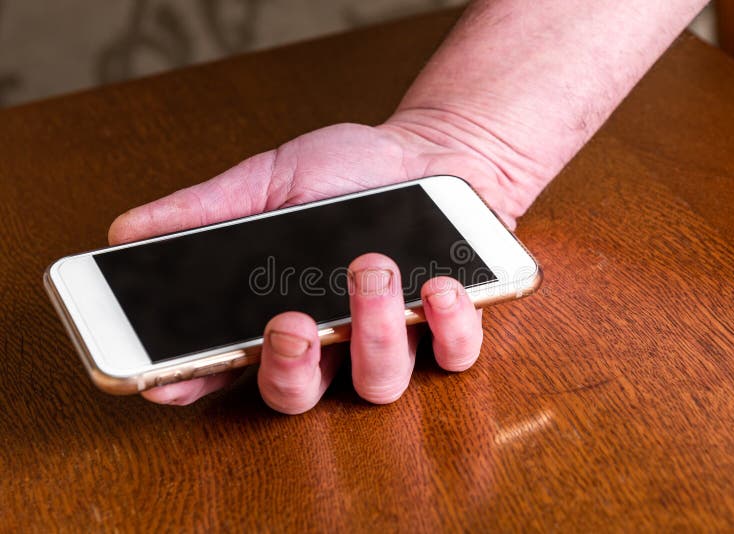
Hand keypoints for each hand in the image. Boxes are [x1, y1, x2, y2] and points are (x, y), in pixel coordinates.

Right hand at [109, 118, 526, 411]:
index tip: (166, 378)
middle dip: (290, 368)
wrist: (429, 153)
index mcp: (281, 313)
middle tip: (291, 323)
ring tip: (372, 268)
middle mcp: (334, 341)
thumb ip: (209, 209)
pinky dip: (449, 326)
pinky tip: (438, 286)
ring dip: (373, 330)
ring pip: (377, 383)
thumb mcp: (271, 180)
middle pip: (299, 395)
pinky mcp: (450, 327)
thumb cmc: (349, 171)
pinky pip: (454, 355)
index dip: (195, 382)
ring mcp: (394, 340)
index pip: (229, 366)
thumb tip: (127, 230)